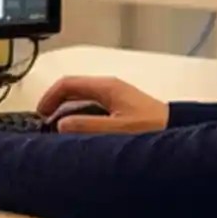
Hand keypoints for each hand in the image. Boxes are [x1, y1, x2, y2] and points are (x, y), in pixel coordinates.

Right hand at [36, 76, 167, 133]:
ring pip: (82, 100)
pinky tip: (78, 134)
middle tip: (44, 124)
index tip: (39, 114)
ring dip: (67, 114)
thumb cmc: (153, 127)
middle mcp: (110, 88)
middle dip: (55, 105)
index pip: (68, 83)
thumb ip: (87, 126)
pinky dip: (80, 118)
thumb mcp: (115, 129)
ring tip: (58, 132)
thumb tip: (61, 124)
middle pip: (73, 90)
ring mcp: (115, 97)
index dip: (49, 97)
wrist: (176, 129)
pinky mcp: (120, 108)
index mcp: (107, 87)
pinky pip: (92, 109)